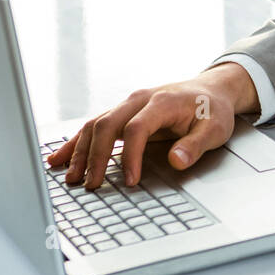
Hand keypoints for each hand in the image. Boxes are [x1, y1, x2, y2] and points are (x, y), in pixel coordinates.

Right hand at [44, 62, 258, 189]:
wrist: (212, 90)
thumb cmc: (213, 110)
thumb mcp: (215, 128)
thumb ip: (196, 145)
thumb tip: (177, 161)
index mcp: (162, 102)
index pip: (137, 128)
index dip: (131, 155)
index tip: (130, 180)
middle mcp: (139, 100)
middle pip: (107, 124)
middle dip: (96, 155)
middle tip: (92, 184)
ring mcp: (128, 105)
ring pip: (95, 124)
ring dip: (81, 151)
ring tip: (71, 178)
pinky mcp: (123, 113)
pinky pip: (94, 126)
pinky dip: (76, 143)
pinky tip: (59, 158)